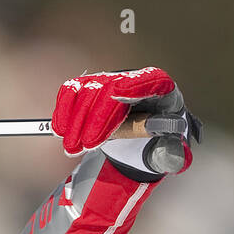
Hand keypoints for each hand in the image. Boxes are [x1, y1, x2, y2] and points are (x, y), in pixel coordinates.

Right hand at [51, 67, 200, 176]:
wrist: (148, 137)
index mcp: (164, 90)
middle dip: (97, 118)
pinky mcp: (92, 86)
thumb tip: (171, 150)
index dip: (135, 85)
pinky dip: (65, 109)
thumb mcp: (172, 151)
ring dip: (78, 120)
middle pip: (113, 90)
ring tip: (73, 147)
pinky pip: (73, 91)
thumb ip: (173, 154)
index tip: (118, 94)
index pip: (152, 80)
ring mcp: (112, 80)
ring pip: (89, 91)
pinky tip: (60, 128)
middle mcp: (136, 80)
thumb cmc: (164, 140)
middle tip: (87, 145)